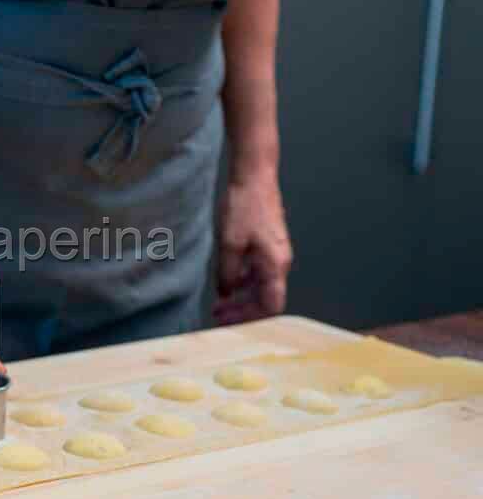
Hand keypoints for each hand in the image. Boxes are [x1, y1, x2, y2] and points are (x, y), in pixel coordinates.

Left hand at [214, 169, 292, 324]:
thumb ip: (228, 273)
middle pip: (266, 298)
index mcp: (275, 265)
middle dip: (243, 311)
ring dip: (241, 297)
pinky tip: (227, 284)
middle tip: (219, 317)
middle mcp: (279, 262)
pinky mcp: (268, 245)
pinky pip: (258, 272)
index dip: (251, 318)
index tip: (230, 322)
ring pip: (261, 286)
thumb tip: (226, 294)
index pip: (270, 305)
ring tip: (219, 304)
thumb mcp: (229, 244)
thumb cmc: (244, 206)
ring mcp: (275, 254)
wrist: (254, 177)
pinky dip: (243, 281)